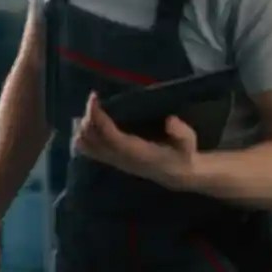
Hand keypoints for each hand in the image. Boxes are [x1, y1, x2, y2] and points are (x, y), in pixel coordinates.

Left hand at [74, 92, 198, 188]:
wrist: (176, 174)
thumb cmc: (182, 153)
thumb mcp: (188, 142)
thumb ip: (181, 133)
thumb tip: (170, 121)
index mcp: (137, 153)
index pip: (110, 136)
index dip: (98, 117)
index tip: (94, 98)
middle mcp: (120, 158)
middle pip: (92, 140)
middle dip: (88, 118)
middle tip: (94, 100)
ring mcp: (113, 160)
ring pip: (85, 146)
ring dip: (83, 127)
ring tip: (92, 110)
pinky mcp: (110, 160)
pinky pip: (88, 149)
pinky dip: (82, 135)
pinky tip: (89, 121)